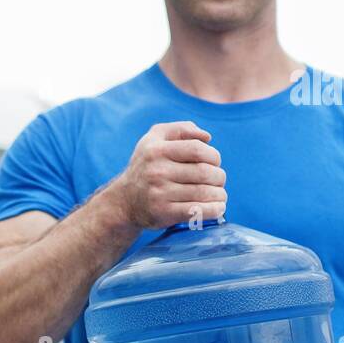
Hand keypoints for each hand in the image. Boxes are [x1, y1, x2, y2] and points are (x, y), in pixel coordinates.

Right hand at [107, 121, 226, 228]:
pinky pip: (197, 211)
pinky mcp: (163, 212)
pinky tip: (218, 208)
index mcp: (156, 150)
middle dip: (219, 177)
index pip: (198, 149)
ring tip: (219, 194)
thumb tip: (207, 137)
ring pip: (204, 192)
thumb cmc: (146, 166)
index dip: (214, 156)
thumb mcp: (154, 139)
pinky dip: (214, 210)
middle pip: (204, 172)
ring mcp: (159, 193)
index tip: (214, 163)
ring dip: (219, 194)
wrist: (124, 201)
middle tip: (218, 181)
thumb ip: (181, 129)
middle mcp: (156, 171)